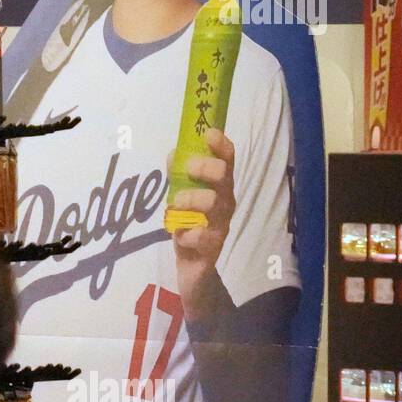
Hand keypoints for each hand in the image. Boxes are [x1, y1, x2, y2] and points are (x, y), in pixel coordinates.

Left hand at [167, 127, 235, 321]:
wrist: (192, 267)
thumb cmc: (188, 223)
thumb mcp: (181, 195)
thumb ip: (178, 174)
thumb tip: (173, 153)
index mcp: (219, 186)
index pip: (228, 160)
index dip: (221, 145)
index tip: (208, 134)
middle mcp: (224, 202)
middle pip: (224, 177)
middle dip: (205, 168)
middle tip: (188, 170)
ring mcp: (221, 225)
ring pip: (213, 204)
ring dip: (189, 200)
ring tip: (174, 207)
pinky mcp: (212, 247)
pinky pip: (201, 237)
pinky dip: (185, 234)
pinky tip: (179, 235)